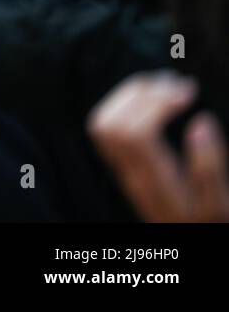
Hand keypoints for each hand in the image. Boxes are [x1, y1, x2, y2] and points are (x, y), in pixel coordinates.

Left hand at [88, 72, 228, 221]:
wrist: (185, 237)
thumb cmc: (205, 218)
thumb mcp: (218, 202)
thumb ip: (210, 165)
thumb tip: (201, 122)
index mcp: (154, 182)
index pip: (136, 135)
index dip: (158, 106)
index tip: (188, 92)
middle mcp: (129, 174)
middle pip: (112, 125)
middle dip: (142, 94)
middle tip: (177, 82)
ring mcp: (119, 168)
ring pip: (102, 122)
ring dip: (129, 94)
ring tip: (162, 84)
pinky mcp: (118, 162)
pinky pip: (104, 126)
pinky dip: (120, 103)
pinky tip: (147, 98)